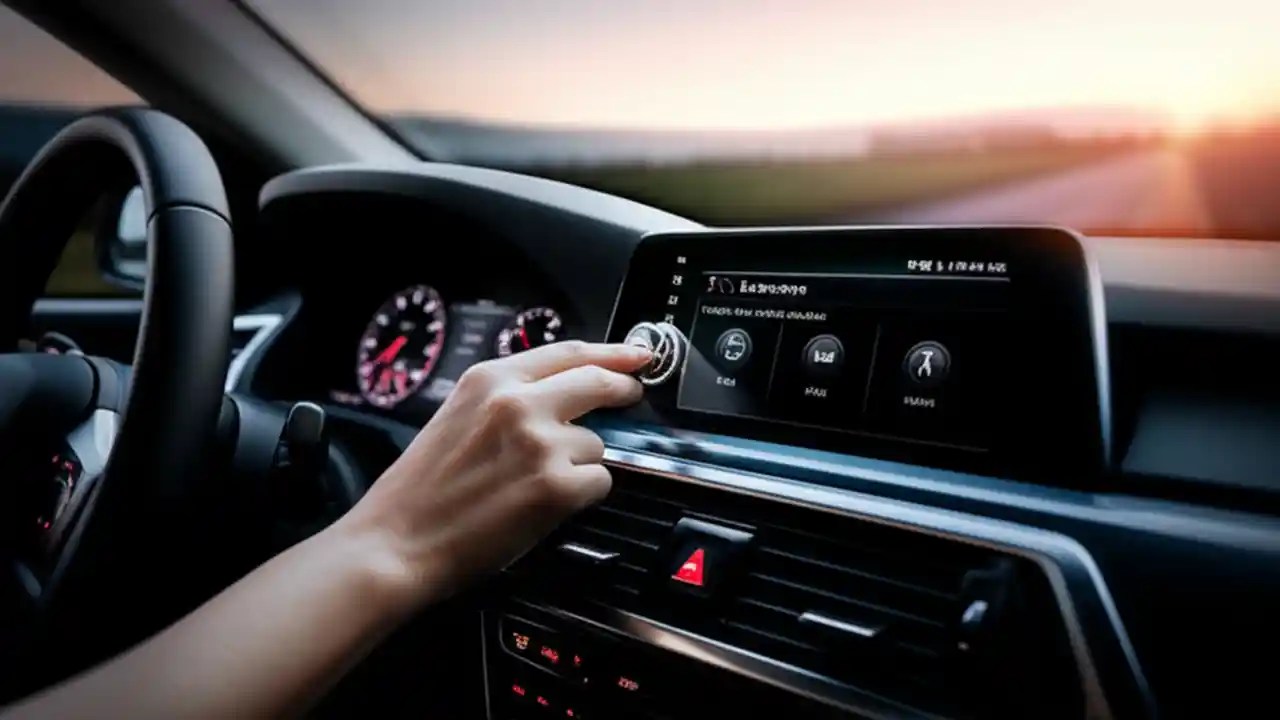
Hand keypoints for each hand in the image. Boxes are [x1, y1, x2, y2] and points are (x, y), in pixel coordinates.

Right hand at [335, 341, 650, 611]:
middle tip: (631, 394)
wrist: (397, 542)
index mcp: (490, 380)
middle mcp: (518, 403)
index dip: (610, 352)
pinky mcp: (557, 486)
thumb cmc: (419, 490)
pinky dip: (581, 496)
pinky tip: (544, 506)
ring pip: (595, 444)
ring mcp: (541, 444)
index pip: (567, 352)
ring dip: (579, 463)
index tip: (634, 355)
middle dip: (622, 389)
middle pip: (598, 382)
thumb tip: (559, 393)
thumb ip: (506, 398)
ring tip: (533, 485)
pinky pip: (599, 482)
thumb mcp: (456, 415)